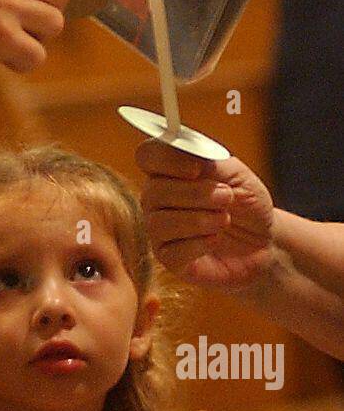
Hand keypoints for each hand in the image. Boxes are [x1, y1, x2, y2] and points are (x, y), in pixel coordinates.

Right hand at [137, 140, 275, 288]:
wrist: (263, 242)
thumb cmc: (246, 204)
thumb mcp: (236, 174)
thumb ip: (209, 161)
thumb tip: (186, 152)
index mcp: (169, 171)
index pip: (147, 156)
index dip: (167, 161)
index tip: (197, 169)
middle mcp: (157, 199)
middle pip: (154, 191)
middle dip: (195, 194)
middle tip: (226, 196)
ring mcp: (159, 229)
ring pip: (160, 222)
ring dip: (198, 220)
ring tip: (225, 219)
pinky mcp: (168, 258)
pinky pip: (171, 251)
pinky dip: (199, 244)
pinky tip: (215, 240)